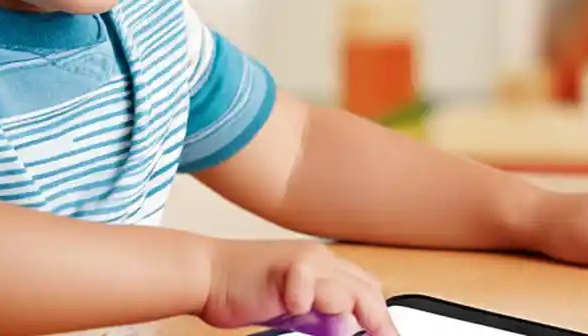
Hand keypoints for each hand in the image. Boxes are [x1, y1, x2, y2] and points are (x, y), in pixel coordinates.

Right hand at [200, 239, 397, 335]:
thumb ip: (319, 317)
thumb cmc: (243, 288)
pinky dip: (311, 302)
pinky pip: (309, 287)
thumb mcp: (292, 307)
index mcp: (323, 265)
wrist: (206, 272)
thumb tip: (345, 329)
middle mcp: (319, 259)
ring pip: (349, 289)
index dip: (380, 317)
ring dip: (356, 315)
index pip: (366, 289)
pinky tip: (304, 313)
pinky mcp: (285, 268)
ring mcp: (304, 261)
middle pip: (367, 290)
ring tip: (348, 334)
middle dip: (378, 321)